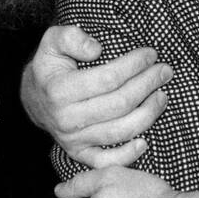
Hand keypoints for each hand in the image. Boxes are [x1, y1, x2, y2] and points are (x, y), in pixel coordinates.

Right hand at [21, 25, 170, 167]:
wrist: (34, 98)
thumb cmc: (51, 66)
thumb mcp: (52, 41)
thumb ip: (70, 36)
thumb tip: (96, 49)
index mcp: (59, 90)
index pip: (108, 78)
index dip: (134, 65)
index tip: (150, 54)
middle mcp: (65, 119)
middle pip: (119, 104)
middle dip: (148, 85)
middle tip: (164, 71)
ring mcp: (72, 139)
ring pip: (119, 131)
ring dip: (148, 114)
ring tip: (162, 95)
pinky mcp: (79, 154)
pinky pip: (106, 161)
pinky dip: (128, 155)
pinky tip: (145, 141)